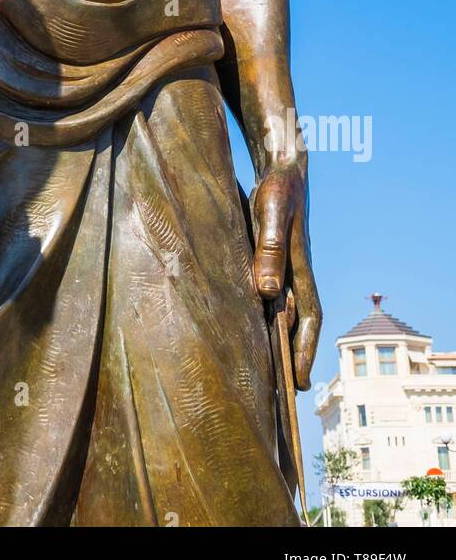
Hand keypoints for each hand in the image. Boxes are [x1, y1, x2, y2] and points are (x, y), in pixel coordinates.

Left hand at [250, 164, 321, 389]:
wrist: (280, 166)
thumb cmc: (277, 188)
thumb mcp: (270, 213)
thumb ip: (268, 250)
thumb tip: (265, 292)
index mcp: (301, 269)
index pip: (308, 320)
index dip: (304, 352)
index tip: (301, 383)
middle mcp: (296, 274)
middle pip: (298, 324)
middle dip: (294, 357)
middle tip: (285, 393)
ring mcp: (285, 268)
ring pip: (284, 312)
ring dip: (279, 340)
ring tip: (267, 373)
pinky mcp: (270, 259)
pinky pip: (270, 295)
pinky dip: (266, 317)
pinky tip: (250, 329)